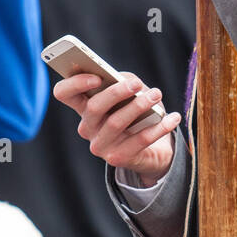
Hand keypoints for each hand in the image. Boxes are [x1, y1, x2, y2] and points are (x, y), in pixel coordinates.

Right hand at [52, 72, 180, 182]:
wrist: (152, 150)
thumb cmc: (138, 114)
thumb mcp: (131, 94)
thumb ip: (126, 81)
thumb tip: (128, 81)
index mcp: (84, 107)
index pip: (64, 93)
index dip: (75, 83)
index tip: (97, 77)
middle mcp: (87, 127)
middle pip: (94, 107)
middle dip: (116, 93)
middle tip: (137, 84)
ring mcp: (100, 145)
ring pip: (115, 123)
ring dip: (138, 106)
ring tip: (156, 94)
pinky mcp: (116, 159)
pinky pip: (139, 140)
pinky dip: (159, 127)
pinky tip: (173, 117)